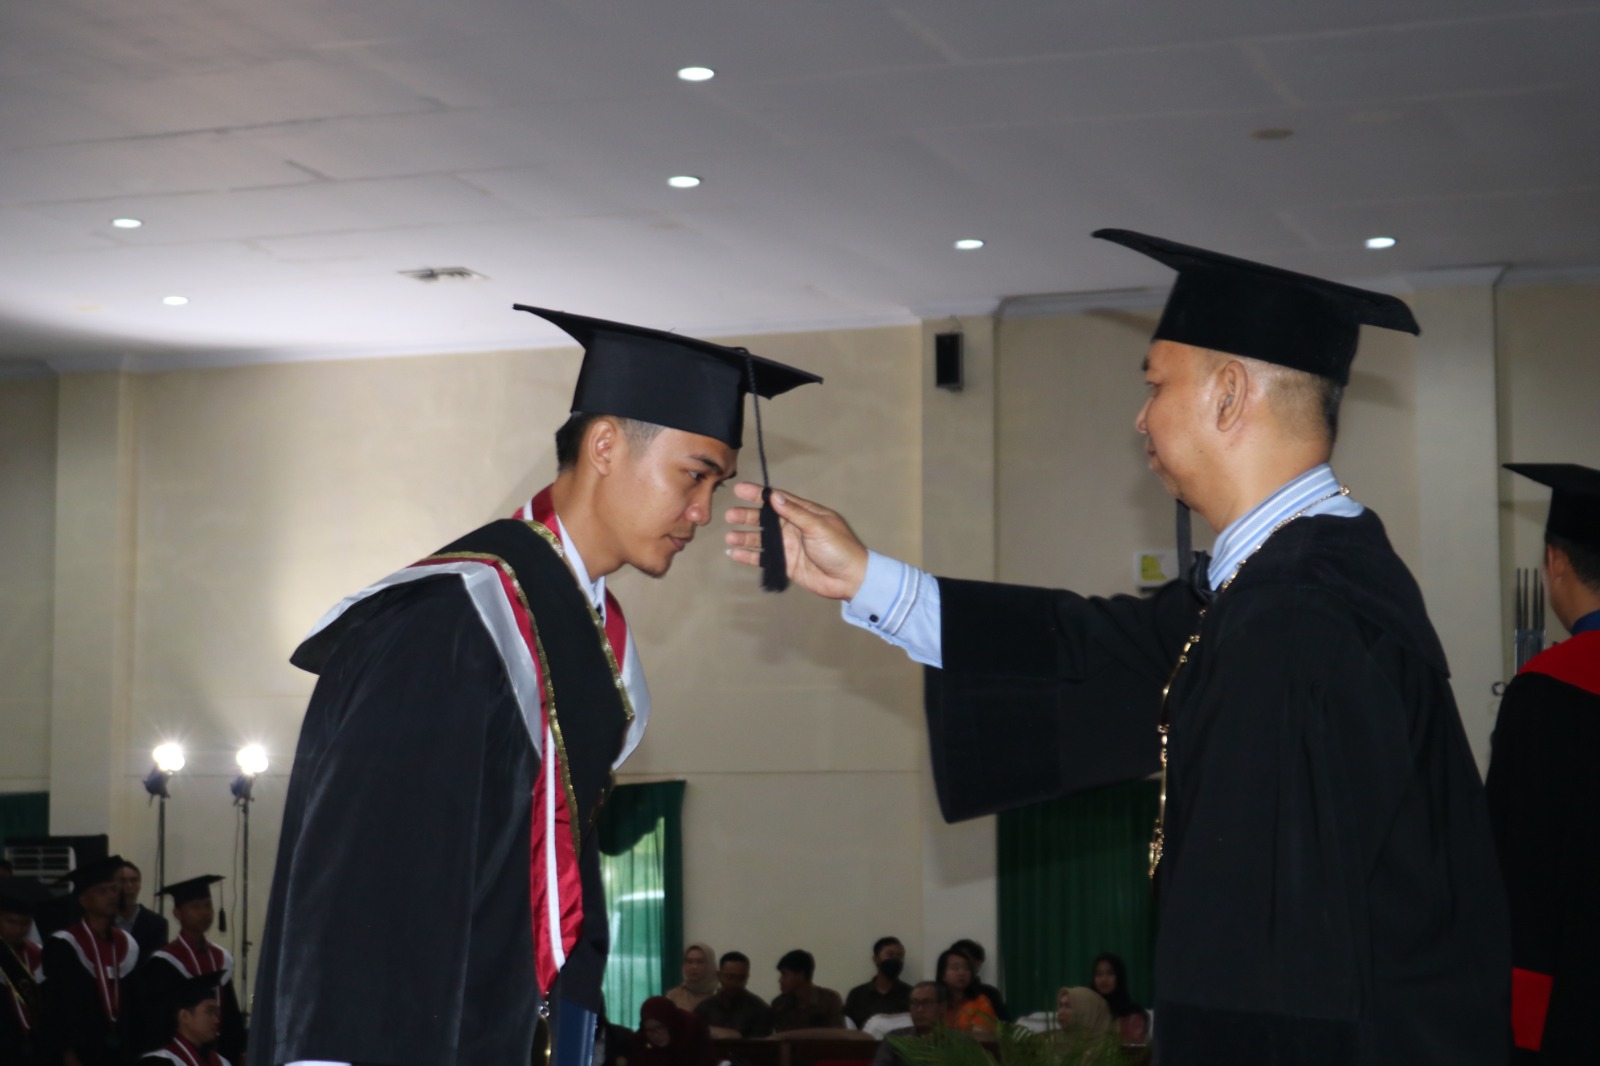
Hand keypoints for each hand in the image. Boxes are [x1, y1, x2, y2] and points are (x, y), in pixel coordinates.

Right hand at [724, 482, 869, 600]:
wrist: (849, 579)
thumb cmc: (839, 548)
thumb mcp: (818, 527)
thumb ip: (795, 513)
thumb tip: (774, 497)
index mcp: (805, 513)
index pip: (778, 500)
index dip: (759, 494)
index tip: (740, 490)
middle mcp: (794, 527)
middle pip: (766, 519)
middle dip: (747, 516)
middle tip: (730, 516)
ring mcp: (788, 546)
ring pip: (762, 539)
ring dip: (745, 536)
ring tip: (729, 536)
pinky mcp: (786, 564)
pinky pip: (764, 558)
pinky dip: (749, 556)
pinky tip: (735, 553)